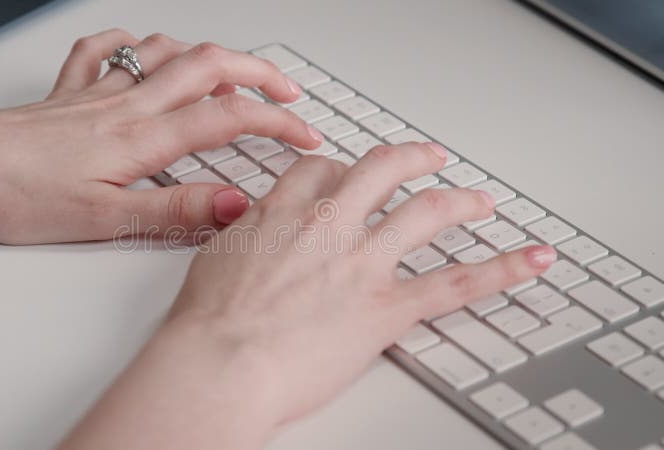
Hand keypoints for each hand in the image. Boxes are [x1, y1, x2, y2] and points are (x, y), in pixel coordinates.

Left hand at [0, 29, 320, 243]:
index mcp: (142, 137)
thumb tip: (234, 204)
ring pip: (167, 51)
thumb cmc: (19, 194)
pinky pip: (107, 50)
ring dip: (209, 55)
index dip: (276, 123)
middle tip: (287, 92)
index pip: (228, 118)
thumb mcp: (103, 219)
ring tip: (232, 72)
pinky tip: (142, 53)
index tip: (306, 137)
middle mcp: (127, 104)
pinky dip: (134, 45)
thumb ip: (173, 211)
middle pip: (208, 66)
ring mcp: (99, 91)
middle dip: (258, 74)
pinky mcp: (71, 91)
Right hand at [57, 143, 556, 449]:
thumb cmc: (208, 321)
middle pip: (381, 171)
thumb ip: (246, 233)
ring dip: (459, 201)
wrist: (220, 362)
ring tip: (478, 201)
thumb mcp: (216, 257)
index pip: (321, 171)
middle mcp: (330, 226)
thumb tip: (254, 226)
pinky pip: (456, 283)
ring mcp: (363, 263)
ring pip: (426, 212)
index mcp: (285, 212)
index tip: (346, 175)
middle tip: (425, 158)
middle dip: (409, 159)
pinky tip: (529, 260)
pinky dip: (501, 270)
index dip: (339, 169)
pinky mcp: (386, 307)